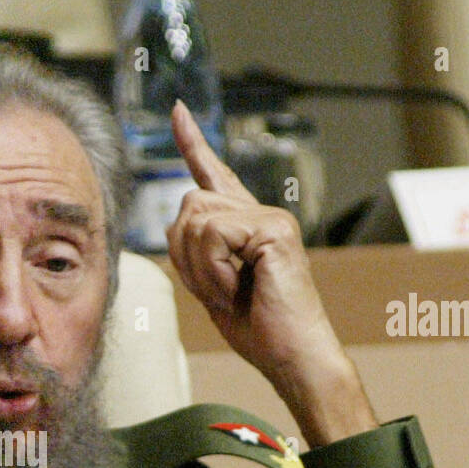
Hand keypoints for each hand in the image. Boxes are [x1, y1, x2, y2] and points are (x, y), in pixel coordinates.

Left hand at [165, 101, 376, 446]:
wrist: (291, 356)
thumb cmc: (258, 330)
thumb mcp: (212, 286)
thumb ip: (195, 251)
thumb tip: (176, 223)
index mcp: (245, 225)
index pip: (214, 175)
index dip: (194, 143)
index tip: (178, 111)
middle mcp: (260, 213)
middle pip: (187, 205)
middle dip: (184, 252)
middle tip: (215, 288)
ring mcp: (270, 218)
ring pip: (195, 218)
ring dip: (199, 266)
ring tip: (229, 290)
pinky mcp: (274, 229)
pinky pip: (213, 236)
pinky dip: (211, 270)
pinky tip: (236, 287)